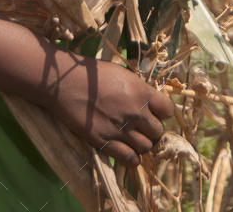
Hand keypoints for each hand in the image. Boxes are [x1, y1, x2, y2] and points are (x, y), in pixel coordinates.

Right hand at [47, 57, 173, 166]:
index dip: (162, 112)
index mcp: (140, 91)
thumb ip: (138, 89)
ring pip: (146, 147)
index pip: (168, 110)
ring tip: (132, 136)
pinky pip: (130, 159)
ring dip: (142, 143)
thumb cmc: (91, 74)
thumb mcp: (120, 73)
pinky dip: (132, 158)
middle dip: (152, 129)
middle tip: (141, 125)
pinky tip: (126, 149)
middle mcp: (135, 112)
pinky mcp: (106, 142)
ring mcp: (121, 129)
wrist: (64, 83)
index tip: (154, 111)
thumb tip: (150, 102)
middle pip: (158, 131)